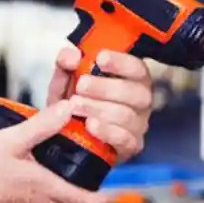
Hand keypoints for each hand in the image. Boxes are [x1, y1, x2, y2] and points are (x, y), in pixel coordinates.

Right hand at [0, 101, 111, 202]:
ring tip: (57, 169)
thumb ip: (41, 125)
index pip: (87, 202)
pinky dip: (38, 190)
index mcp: (45, 188)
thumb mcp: (9, 141)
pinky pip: (31, 202)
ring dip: (61, 189)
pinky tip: (23, 174)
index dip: (105, 198)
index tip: (116, 193)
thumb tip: (68, 109)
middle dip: (88, 196)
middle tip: (94, 184)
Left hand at [47, 46, 153, 162]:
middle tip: (81, 85)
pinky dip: (106, 131)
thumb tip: (71, 55)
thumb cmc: (72, 101)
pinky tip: (89, 125)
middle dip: (106, 87)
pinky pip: (125, 139)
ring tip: (75, 106)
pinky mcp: (130, 146)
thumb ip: (66, 65)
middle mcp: (139, 102)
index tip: (100, 58)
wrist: (64, 134)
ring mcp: (137, 125)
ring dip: (99, 108)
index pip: (138, 68)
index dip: (122, 62)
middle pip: (138, 92)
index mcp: (130, 79)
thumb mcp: (64, 80)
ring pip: (128, 115)